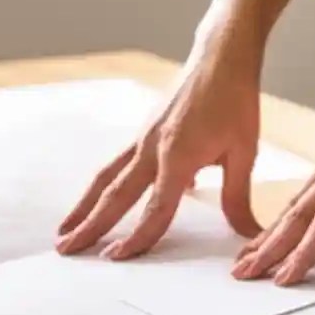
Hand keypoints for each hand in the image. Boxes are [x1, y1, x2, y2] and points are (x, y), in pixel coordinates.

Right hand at [56, 40, 263, 258]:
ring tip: (66, 229)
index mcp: (178, 156)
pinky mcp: (143, 132)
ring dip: (84, 206)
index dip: (137, 236)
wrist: (221, 57)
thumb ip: (238, 198)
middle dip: (90, 225)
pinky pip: (116, 164)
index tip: (117, 258)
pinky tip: (99, 203)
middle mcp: (152, 148)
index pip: (155, 208)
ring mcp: (143, 138)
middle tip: (66, 249)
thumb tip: (249, 235)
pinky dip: (103, 186)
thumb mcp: (244, 152)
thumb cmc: (235, 100)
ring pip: (106, 178)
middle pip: (115, 195)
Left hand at [230, 52, 314, 284]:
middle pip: (290, 215)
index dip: (279, 231)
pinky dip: (307, 249)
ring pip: (299, 220)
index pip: (301, 206)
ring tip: (251, 274)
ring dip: (274, 251)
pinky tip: (292, 268)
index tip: (259, 251)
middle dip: (264, 245)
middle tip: (240, 271)